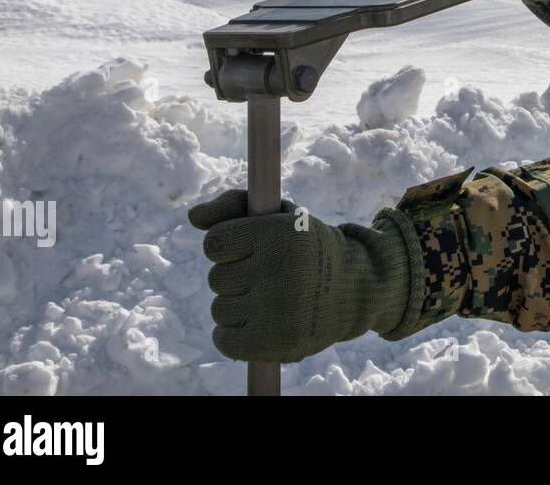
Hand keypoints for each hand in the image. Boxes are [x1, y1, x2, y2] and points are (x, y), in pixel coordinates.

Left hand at [188, 189, 411, 362]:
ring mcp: (278, 310)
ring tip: (272, 299)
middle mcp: (280, 270)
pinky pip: (225, 340)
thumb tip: (193, 215)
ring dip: (239, 306)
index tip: (252, 248)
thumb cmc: (307, 248)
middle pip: (217, 279)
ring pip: (220, 310)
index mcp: (281, 233)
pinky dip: (234, 335)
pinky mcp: (276, 343)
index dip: (230, 246)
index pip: (215, 243)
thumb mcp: (280, 216)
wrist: (356, 290)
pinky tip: (259, 323)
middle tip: (272, 275)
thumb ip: (234, 206)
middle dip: (238, 276)